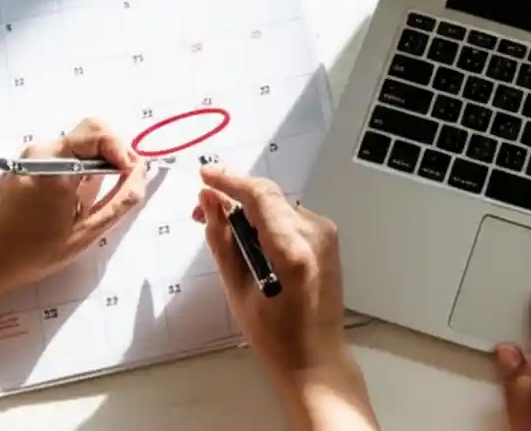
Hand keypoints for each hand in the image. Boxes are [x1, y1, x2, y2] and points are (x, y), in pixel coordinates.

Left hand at [0, 118, 147, 296]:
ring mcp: (28, 156)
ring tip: (88, 202)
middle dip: (112, 155)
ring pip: (77, 146)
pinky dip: (76, 170)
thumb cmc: (32, 252)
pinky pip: (61, 156)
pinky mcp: (23, 165)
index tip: (130, 176)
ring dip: (94, 165)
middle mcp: (41, 151)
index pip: (99, 132)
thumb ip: (121, 199)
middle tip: (119, 186)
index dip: (123, 150)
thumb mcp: (86, 232)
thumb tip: (141, 172)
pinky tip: (69, 202)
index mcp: (56, 164)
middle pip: (90, 134)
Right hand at [195, 165, 377, 429]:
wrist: (317, 356)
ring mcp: (326, 234)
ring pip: (278, 205)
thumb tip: (209, 201)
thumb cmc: (275, 335)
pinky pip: (290, 217)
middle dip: (234, 196)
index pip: (259, 197)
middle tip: (202, 210)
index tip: (204, 174)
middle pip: (269, 197)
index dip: (229, 180)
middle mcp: (315, 234)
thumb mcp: (237, 290)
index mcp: (293, 250)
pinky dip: (267, 220)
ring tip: (222, 226)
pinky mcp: (328, 238)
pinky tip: (251, 239)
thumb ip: (222, 240)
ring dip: (250, 209)